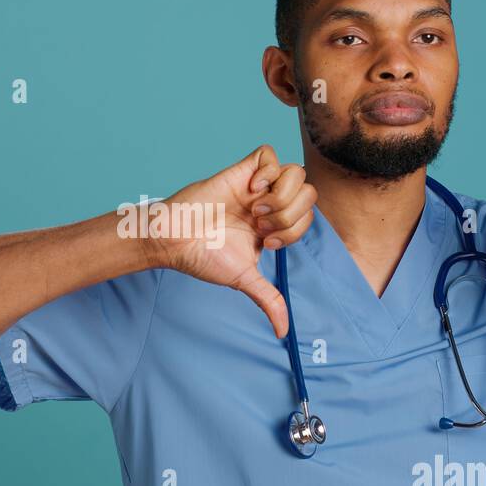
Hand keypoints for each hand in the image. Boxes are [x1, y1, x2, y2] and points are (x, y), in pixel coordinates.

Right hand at [147, 144, 317, 337]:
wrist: (175, 239)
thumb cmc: (203, 257)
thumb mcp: (243, 280)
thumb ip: (268, 300)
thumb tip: (282, 331)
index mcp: (273, 225)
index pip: (308, 218)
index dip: (294, 231)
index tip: (266, 242)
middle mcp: (269, 203)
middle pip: (309, 193)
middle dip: (290, 214)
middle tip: (261, 225)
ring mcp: (256, 185)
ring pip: (296, 173)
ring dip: (281, 195)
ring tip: (255, 208)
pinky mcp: (240, 170)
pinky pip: (269, 154)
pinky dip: (267, 172)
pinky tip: (250, 188)